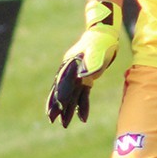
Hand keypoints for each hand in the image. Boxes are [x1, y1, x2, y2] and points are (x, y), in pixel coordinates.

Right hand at [46, 1, 119, 126]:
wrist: (105, 33)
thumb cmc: (101, 40)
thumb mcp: (97, 49)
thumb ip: (91, 62)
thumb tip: (82, 76)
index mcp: (71, 62)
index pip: (64, 80)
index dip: (61, 92)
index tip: (59, 104)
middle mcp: (72, 70)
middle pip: (62, 89)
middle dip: (56, 104)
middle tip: (51, 118)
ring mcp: (78, 75)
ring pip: (71, 95)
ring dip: (68, 109)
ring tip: (63, 124)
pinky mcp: (86, 79)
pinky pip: (83, 95)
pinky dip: (82, 106)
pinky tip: (82, 118)